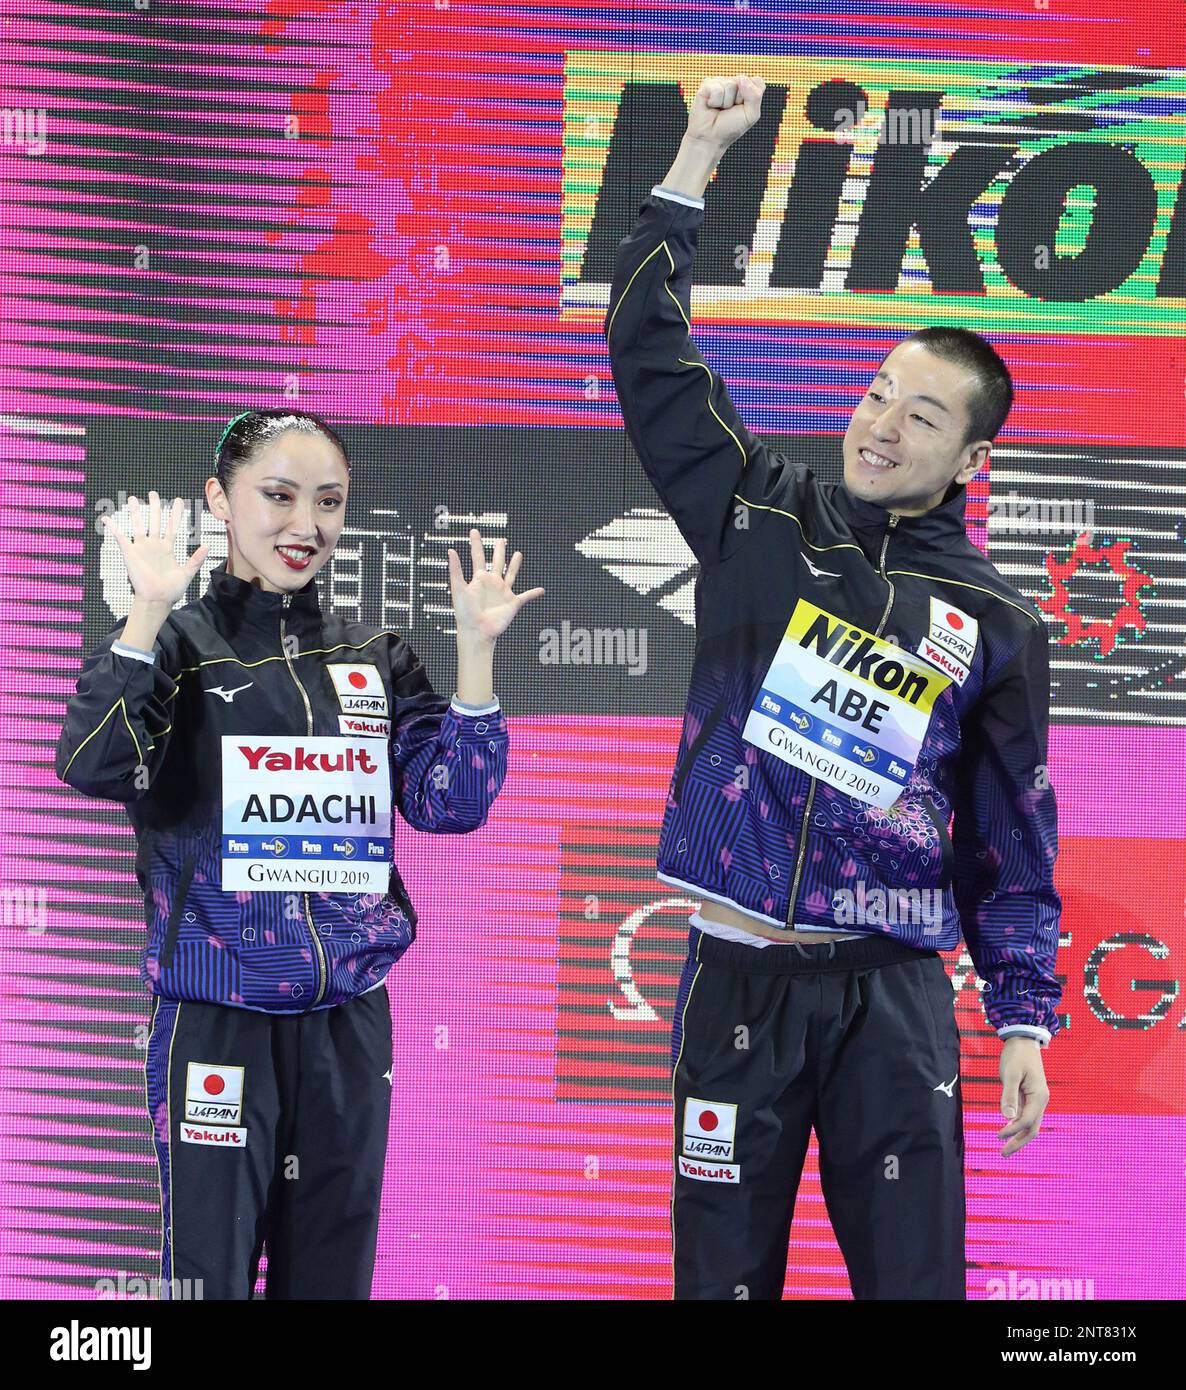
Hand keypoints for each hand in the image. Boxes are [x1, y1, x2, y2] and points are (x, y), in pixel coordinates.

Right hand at [102, 491, 208, 607]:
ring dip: (135, 512)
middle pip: (154, 521)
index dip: (175, 514)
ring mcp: (141, 548)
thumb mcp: (187, 573)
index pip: (173, 526)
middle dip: (154, 507)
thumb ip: (196, 559)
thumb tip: (207, 545)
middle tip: (153, 493)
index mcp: (168, 548)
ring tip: (132, 499)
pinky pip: (120, 538)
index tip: (179, 500)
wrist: (157, 600)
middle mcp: (154, 545)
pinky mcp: (129, 553)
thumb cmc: (171, 590)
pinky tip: (107, 519)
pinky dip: (113, 528)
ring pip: (138, 525)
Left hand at [447, 528, 543, 644]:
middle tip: (501, 540)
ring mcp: (503, 593)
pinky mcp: (513, 603)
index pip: (478, 556)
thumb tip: (451, 550)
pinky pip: (526, 597)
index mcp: (478, 579)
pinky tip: (541, 590)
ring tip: (518, 554)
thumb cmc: (464, 613)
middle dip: (499, 550)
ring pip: (511, 574)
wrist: (476, 632)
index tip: (474, 531)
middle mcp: (491, 583)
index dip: (476, 543)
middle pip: (497, 562)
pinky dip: (534, 593)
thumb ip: (455, 570)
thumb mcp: (458, 588)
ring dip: (515, 564)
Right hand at [685, 74, 766, 150]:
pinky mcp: (706, 84)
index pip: (757, 81)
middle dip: (738, 100)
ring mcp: (720, 81)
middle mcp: (733, 82)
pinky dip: (715, 101)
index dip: (752, 97)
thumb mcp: (751, 115)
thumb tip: (742, 78)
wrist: (711, 138)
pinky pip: (716, 89)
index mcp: (746, 88)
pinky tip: (711, 106)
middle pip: (743, 80)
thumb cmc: (731, 127)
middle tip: (729, 110)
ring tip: (720, 109)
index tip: (743, 108)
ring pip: (729, 85)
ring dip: (725, 103)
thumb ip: (755, 96)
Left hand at [998, 1037, 1049, 1156]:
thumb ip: (1009, 1095)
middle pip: (1032, 1129)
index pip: (1027, 1120)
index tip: (998, 1135)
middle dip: (1019, 1142)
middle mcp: (1041, 1101)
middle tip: (1003, 1154)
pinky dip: (1017, 1126)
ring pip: (1030, 1125)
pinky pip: (1025, 1117)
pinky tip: (1007, 1131)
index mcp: (1039, 1096)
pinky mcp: (1029, 1097)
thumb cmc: (1016, 1055)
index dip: (1012, 1130)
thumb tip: (1007, 1117)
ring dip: (1018, 1137)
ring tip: (1005, 1149)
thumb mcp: (1011, 1074)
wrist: (1023, 1040)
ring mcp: (1036, 1100)